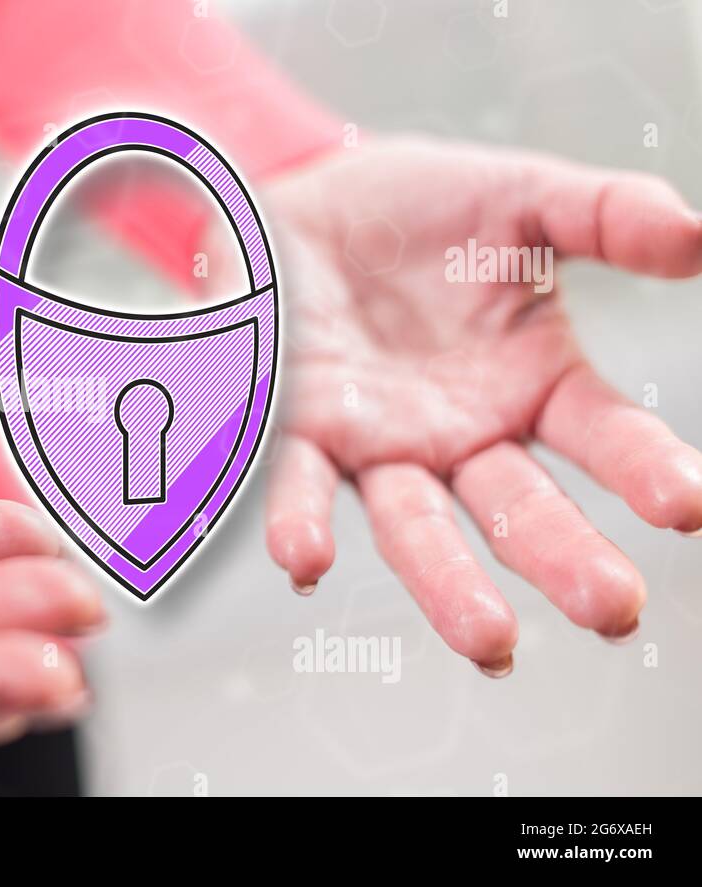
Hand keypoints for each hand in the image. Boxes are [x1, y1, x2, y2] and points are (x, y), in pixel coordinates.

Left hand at [256, 138, 701, 674]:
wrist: (308, 202)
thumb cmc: (419, 210)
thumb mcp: (522, 199)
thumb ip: (606, 216)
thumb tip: (700, 233)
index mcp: (530, 385)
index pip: (604, 436)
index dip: (645, 469)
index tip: (686, 505)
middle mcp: (459, 436)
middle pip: (520, 509)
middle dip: (563, 559)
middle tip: (611, 609)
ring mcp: (379, 445)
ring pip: (417, 526)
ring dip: (447, 582)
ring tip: (487, 640)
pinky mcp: (298, 431)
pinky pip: (298, 484)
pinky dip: (301, 523)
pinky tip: (307, 560)